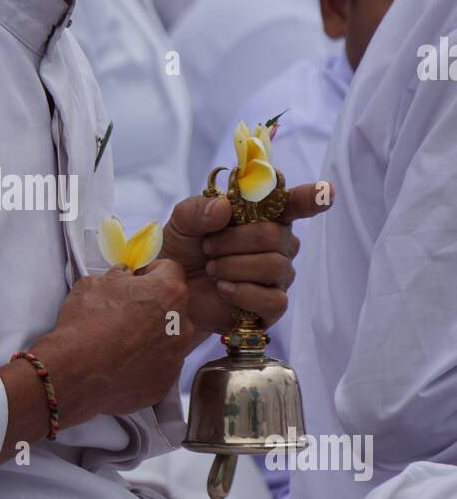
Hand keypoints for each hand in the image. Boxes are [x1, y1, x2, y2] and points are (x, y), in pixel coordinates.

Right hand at [36, 258, 191, 422]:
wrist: (74, 372)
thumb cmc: (85, 324)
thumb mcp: (94, 283)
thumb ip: (117, 277)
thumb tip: (123, 278)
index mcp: (168, 292)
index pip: (171, 270)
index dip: (151, 272)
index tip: (137, 280)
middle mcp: (181, 324)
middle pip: (173, 306)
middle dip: (154, 306)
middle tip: (126, 312)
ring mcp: (176, 356)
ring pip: (169, 337)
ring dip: (152, 336)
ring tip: (122, 341)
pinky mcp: (165, 381)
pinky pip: (161, 365)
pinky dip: (147, 362)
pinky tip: (123, 362)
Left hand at [160, 182, 333, 340]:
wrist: (172, 290)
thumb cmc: (184, 249)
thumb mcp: (182, 222)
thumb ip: (197, 210)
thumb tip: (223, 209)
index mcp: (264, 215)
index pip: (294, 202)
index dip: (310, 197)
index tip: (326, 192)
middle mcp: (279, 243)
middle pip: (275, 236)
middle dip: (234, 241)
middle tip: (208, 247)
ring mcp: (279, 276)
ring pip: (274, 266)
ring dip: (234, 266)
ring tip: (212, 269)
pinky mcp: (272, 306)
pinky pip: (274, 299)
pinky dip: (243, 293)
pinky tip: (223, 289)